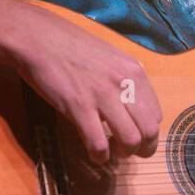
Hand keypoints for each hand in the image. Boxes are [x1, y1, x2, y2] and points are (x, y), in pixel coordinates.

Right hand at [5, 0, 161, 165]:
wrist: (38, 38)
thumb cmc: (70, 47)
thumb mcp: (109, 58)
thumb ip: (124, 80)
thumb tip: (131, 107)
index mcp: (134, 72)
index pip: (156, 114)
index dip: (146, 131)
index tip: (133, 135)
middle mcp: (125, 83)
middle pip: (149, 131)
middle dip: (142, 149)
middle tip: (127, 152)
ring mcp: (102, 95)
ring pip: (130, 140)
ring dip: (123, 154)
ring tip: (111, 152)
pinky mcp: (79, 106)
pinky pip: (98, 144)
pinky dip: (99, 156)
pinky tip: (93, 154)